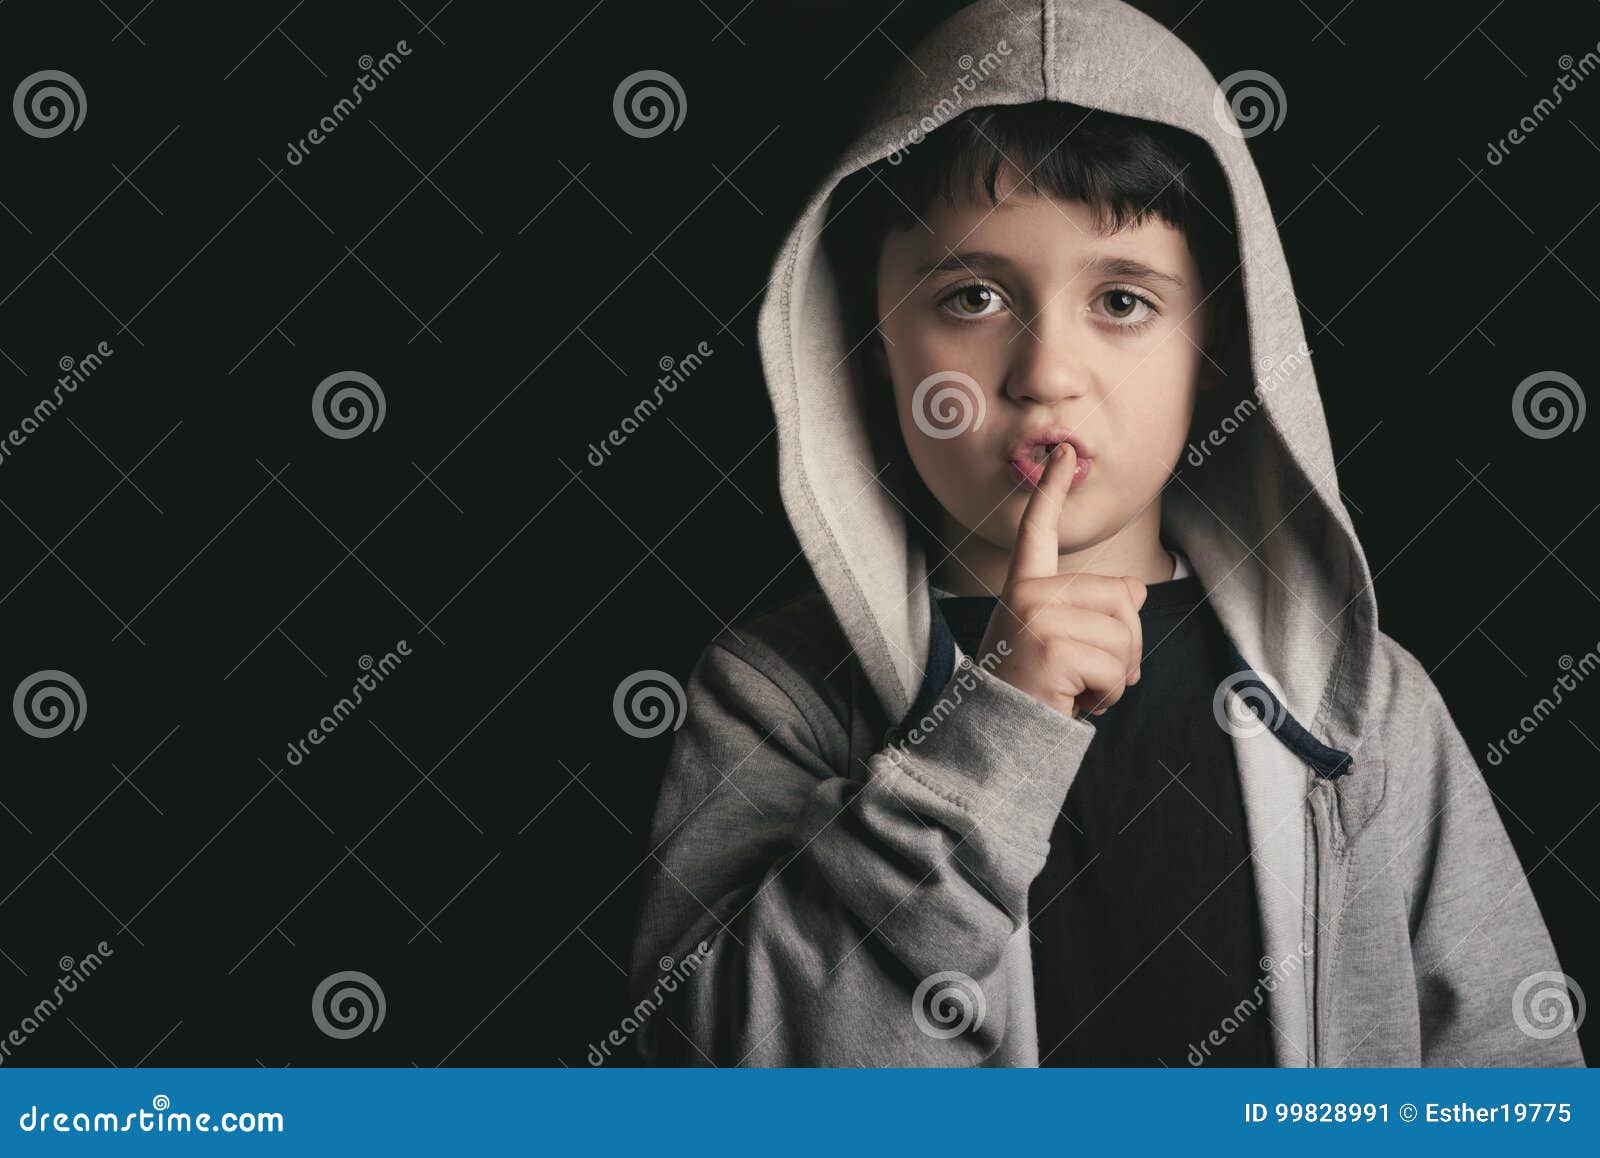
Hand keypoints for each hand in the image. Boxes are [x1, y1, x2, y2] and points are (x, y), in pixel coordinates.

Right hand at [976, 443, 1146, 719]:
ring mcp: (1036, 618)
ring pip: (1125, 636)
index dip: (1052, 490)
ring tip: (1080, 689)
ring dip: (1118, 675)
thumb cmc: (1034, 691)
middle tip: (1088, 674)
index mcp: (1025, 588)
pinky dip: (1109, 695)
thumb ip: (1095, 611)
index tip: (1063, 451)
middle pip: (1122, 599)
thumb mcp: (1060, 642)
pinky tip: (1077, 702)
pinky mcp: (1051, 647)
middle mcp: (1027, 594)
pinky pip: (1116, 666)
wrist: (999, 738)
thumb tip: (1137, 590)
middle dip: (1125, 646)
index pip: (1038, 532)